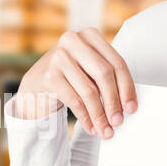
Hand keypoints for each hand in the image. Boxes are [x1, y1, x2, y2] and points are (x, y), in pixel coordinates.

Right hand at [13, 28, 136, 137]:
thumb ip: (107, 78)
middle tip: (118, 121)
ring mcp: (59, 57)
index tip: (131, 107)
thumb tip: (127, 104)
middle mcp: (73, 41)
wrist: (35, 86)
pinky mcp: (49, 76)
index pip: (116, 63)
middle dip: (114, 102)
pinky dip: (85, 118)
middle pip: (105, 74)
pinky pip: (75, 101)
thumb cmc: (68, 78)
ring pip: (90, 91)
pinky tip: (91, 127)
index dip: (127, 88)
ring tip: (105, 130)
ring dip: (100, 115)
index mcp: (90, 35)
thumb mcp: (90, 70)